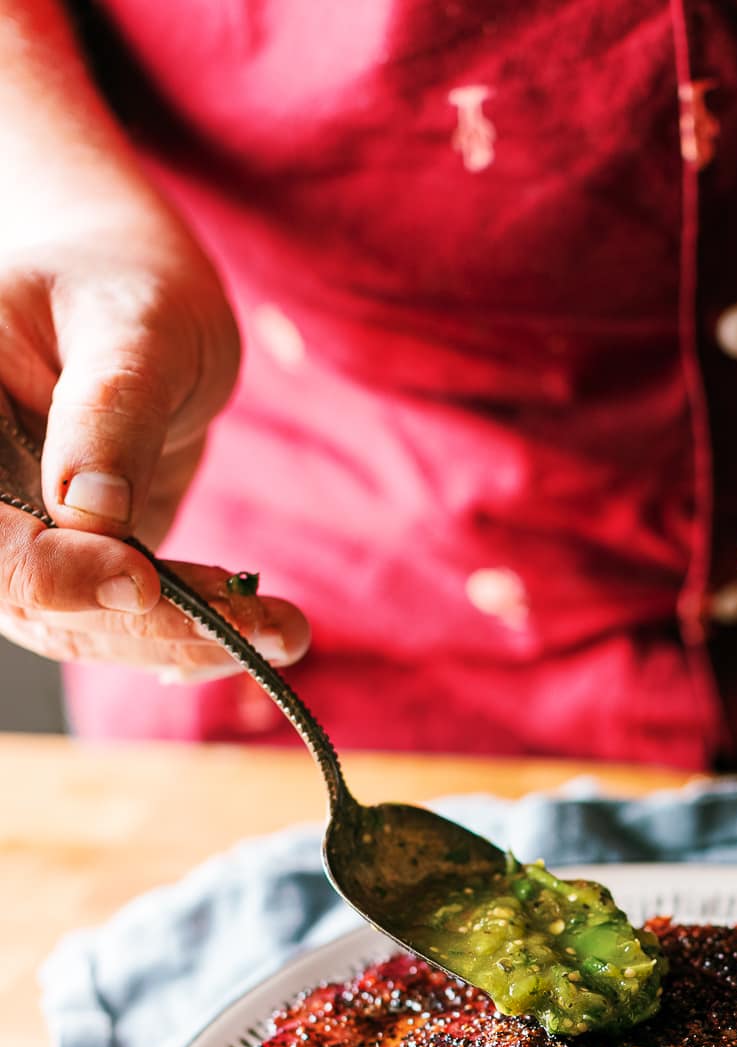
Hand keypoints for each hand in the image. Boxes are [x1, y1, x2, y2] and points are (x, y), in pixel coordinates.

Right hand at [0, 203, 308, 677]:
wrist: (137, 319)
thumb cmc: (130, 291)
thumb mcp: (133, 323)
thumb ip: (111, 406)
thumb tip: (91, 510)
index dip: (53, 572)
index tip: (141, 581)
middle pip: (28, 598)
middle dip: (146, 623)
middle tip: (257, 623)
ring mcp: (16, 543)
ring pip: (79, 629)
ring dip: (185, 641)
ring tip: (285, 630)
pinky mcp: (73, 575)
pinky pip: (119, 628)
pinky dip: (192, 638)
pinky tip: (261, 634)